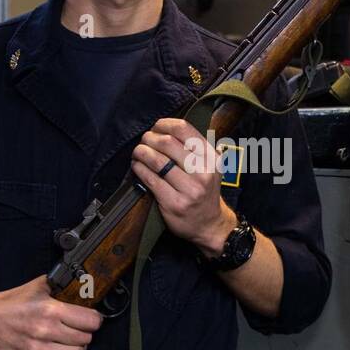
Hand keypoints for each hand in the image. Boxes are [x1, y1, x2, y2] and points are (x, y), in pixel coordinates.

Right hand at [0, 276, 102, 349]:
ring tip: (72, 345)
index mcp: (49, 309)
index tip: (92, 321)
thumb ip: (61, 286)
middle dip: (85, 335)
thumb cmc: (8, 304)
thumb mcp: (37, 286)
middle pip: (85, 339)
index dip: (95, 320)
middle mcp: (44, 331)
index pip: (90, 320)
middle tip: (78, 332)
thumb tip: (85, 285)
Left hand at [130, 117, 235, 256]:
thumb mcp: (210, 167)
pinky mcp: (174, 203)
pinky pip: (150, 179)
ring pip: (157, 160)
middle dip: (150, 138)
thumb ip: (195, 148)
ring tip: (138, 152)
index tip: (156, 127)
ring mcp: (189, 189)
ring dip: (141, 152)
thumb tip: (165, 128)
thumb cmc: (205, 192)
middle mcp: (203, 173)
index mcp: (212, 158)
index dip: (165, 124)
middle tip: (144, 140)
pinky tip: (137, 166)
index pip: (185, 130)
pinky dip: (139, 169)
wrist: (210, 225)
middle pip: (168, 143)